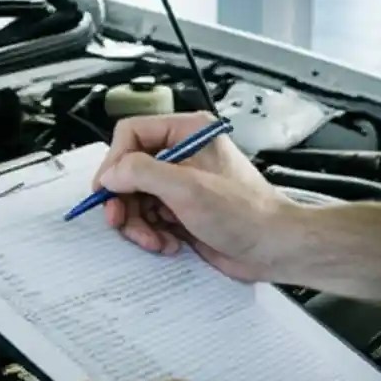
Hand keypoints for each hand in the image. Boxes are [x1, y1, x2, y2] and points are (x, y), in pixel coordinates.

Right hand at [93, 112, 298, 281]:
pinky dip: (151, 234)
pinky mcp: (182, 210)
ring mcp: (182, 184)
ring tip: (153, 239)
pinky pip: (149, 219)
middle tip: (119, 220)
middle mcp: (183, 154)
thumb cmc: (246, 213)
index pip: (132, 134)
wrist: (272, 248)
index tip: (107, 189)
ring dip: (138, 223)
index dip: (115, 162)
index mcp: (188, 132)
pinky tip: (168, 243)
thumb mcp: (187, 188)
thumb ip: (142, 173)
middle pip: (129, 171)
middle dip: (124, 201)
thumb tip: (110, 174)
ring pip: (135, 199)